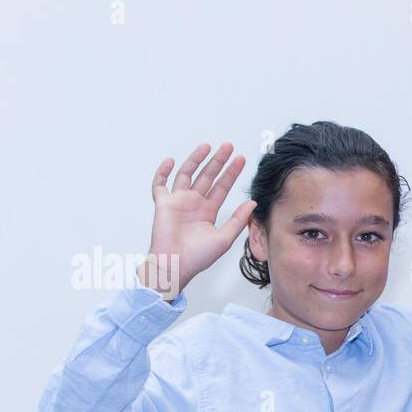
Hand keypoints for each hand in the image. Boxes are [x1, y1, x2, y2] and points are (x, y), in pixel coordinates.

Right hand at [138, 142, 256, 299]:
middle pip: (207, 176)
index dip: (231, 173)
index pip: (222, 186)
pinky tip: (171, 161)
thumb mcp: (225, 238)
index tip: (241, 159)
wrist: (177, 265)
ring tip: (207, 146)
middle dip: (218, 161)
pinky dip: (162, 172)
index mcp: (208, 210)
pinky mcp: (163, 204)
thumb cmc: (199, 257)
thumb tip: (252, 203)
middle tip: (228, 146)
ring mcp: (178, 201)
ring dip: (196, 160)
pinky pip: (159, 185)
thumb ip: (238, 219)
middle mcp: (194, 203)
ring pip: (187, 174)